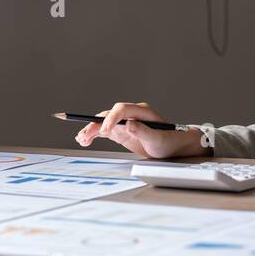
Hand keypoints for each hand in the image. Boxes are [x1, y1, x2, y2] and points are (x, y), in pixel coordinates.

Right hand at [75, 102, 203, 158]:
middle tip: (86, 136)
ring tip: (81, 139)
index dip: (111, 118)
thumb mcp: (158, 139)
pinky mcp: (121, 131)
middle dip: (97, 124)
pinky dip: (95, 134)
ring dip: (92, 129)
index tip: (106, 130)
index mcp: (141, 111)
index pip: (121, 109)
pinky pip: (105, 131)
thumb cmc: (169, 141)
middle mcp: (131, 114)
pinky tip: (84, 139)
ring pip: (104, 122)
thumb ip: (144, 131)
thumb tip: (129, 123)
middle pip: (109, 115)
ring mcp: (125, 122)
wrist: (173, 146)